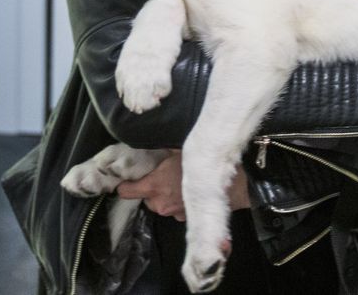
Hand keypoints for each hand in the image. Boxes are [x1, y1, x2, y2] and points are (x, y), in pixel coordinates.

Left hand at [116, 150, 251, 220]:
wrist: (232, 184)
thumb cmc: (205, 162)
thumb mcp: (182, 149)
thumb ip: (164, 150)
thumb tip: (153, 140)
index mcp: (153, 185)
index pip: (125, 191)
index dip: (124, 184)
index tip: (127, 178)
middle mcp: (159, 203)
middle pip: (145, 198)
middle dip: (151, 189)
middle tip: (162, 175)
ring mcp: (172, 213)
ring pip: (160, 204)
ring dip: (165, 196)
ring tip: (178, 183)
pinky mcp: (184, 218)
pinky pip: (174, 210)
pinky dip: (178, 202)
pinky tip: (189, 192)